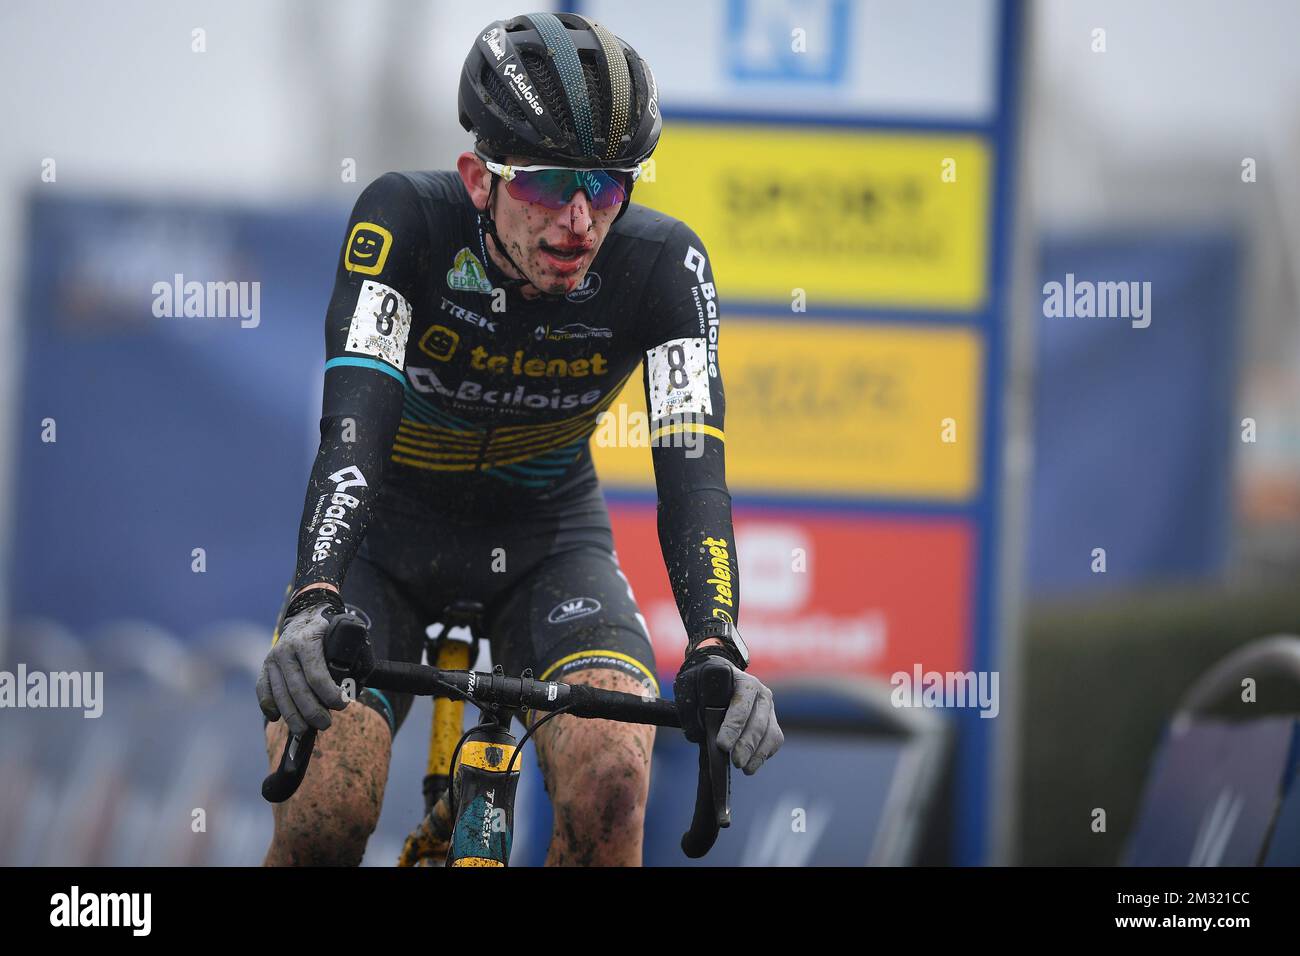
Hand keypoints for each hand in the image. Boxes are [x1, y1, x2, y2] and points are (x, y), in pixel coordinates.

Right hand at [256, 602, 347, 735]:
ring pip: (280, 695)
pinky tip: (277, 718)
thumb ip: (348, 655)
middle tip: (326, 724)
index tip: (342, 704)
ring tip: (304, 730)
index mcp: (307, 641)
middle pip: (297, 690)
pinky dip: (269, 706)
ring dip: (292, 717)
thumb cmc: (328, 631)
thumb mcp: (341, 634)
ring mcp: (272, 659)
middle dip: (312, 712)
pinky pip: (263, 690)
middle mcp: (285, 650)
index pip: (316, 675)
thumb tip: (353, 686)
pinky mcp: (265, 667)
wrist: (305, 615)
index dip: (329, 695)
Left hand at [674, 649, 783, 774]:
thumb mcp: (692, 687)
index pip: (741, 705)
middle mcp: (761, 694)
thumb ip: (691, 708)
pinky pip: (774, 740)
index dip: (732, 726)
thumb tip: (696, 735)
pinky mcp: (772, 722)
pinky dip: (764, 754)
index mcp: (743, 682)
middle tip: (736, 762)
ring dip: (757, 754)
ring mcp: (769, 708)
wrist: (720, 677)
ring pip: (770, 734)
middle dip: (746, 745)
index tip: (722, 745)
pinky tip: (751, 765)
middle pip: (758, 723)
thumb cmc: (704, 684)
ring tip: (745, 768)